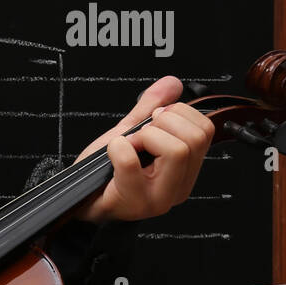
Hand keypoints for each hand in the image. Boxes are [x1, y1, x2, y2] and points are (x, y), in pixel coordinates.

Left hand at [68, 75, 215, 224]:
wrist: (80, 197)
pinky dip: (117, 146)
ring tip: (128, 145)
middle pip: (195, 138)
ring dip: (144, 136)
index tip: (155, 120)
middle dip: (163, 123)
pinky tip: (112, 153)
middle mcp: (179, 186)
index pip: (205, 130)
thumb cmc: (106, 171)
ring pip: (177, 149)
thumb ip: (151, 107)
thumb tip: (171, 83)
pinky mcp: (135, 201)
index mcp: (186, 169)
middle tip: (140, 134)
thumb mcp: (130, 134)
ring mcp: (160, 198)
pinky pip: (131, 160)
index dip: (178, 114)